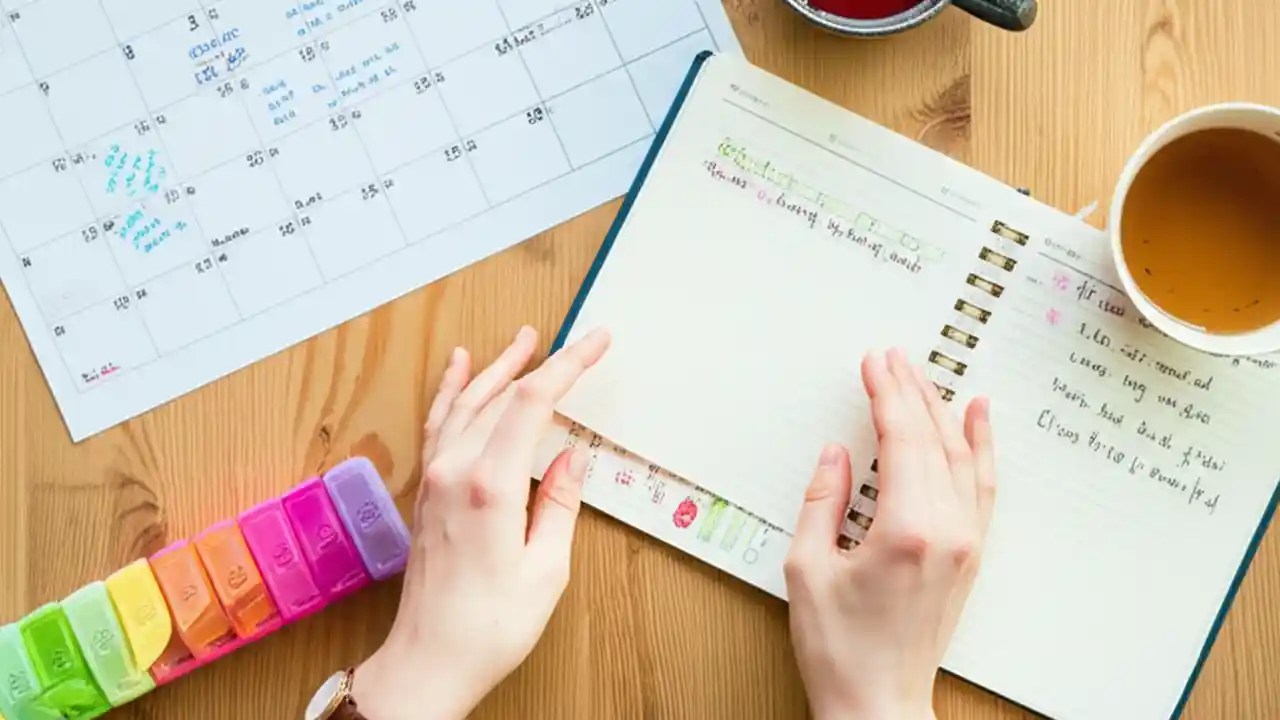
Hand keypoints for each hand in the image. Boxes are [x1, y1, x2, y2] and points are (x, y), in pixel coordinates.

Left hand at [352, 326, 610, 719]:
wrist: (428, 661)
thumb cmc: (488, 627)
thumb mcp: (546, 569)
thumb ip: (559, 504)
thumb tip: (571, 459)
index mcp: (490, 486)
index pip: (532, 403)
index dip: (567, 365)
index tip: (595, 342)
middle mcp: (455, 471)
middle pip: (500, 396)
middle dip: (541, 362)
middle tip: (575, 340)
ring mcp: (435, 479)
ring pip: (466, 403)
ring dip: (496, 368)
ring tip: (521, 341)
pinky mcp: (427, 491)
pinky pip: (439, 424)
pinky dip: (451, 392)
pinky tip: (459, 370)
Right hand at [784, 348, 995, 719]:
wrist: (878, 703)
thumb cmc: (839, 647)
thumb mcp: (807, 569)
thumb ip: (822, 501)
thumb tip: (836, 453)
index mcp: (907, 530)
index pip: (900, 440)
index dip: (885, 394)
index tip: (873, 362)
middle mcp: (948, 531)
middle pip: (934, 441)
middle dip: (911, 391)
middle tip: (892, 357)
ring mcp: (967, 543)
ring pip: (962, 458)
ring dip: (943, 411)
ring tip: (927, 372)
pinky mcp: (971, 556)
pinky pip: (982, 488)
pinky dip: (981, 449)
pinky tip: (977, 419)